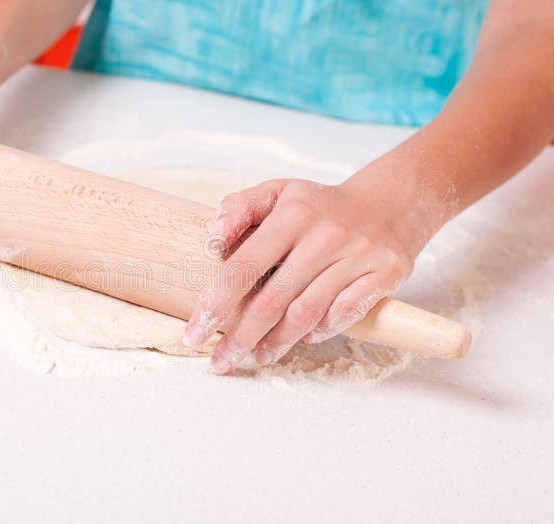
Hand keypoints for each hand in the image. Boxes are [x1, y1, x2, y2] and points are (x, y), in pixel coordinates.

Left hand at [182, 177, 429, 374]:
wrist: (392, 200)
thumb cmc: (321, 205)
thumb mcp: (278, 192)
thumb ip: (239, 209)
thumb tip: (212, 243)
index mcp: (292, 214)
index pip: (244, 266)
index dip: (216, 304)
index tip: (195, 334)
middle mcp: (324, 235)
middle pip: (273, 299)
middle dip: (241, 337)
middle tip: (221, 361)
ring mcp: (357, 255)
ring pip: (307, 313)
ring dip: (277, 342)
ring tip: (257, 357)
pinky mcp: (384, 273)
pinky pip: (346, 313)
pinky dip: (322, 330)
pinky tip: (305, 339)